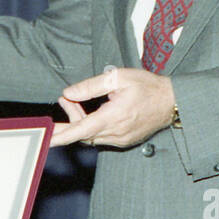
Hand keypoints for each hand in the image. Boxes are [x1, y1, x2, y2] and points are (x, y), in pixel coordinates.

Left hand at [51, 67, 174, 149]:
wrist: (172, 102)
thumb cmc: (147, 86)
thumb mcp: (118, 78)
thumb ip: (91, 86)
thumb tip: (68, 93)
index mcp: (114, 117)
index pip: (81, 130)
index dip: (61, 136)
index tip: (45, 139)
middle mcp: (116, 133)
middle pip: (82, 133)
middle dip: (69, 118)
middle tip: (65, 99)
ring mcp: (121, 139)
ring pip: (90, 135)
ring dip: (79, 121)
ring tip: (75, 101)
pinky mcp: (124, 140)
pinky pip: (100, 136)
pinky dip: (91, 126)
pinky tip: (92, 111)